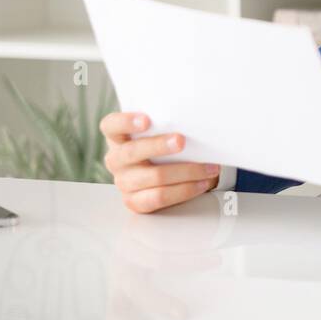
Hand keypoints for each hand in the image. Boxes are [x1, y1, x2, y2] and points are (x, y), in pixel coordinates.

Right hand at [101, 111, 219, 213]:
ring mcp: (123, 182)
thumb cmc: (163, 146)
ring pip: (153, 176)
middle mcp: (116, 160)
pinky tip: (201, 183)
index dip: (126, 122)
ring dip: (185, 171)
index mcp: (117, 137)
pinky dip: (185, 190)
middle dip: (159, 146)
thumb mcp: (160, 132)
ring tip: (209, 167)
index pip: (111, 125)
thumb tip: (193, 118)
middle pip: (132, 152)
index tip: (147, 120)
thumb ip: (166, 124)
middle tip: (182, 141)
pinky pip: (160, 197)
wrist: (164, 174)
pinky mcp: (134, 201)